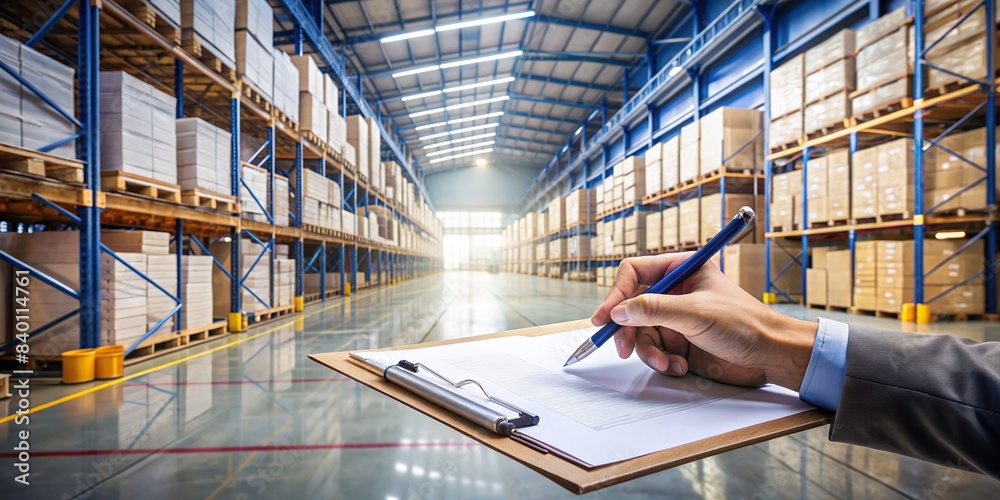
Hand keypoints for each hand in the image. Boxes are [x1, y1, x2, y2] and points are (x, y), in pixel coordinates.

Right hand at [590, 252, 818, 390]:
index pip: (634, 273)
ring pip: (640, 332)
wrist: (771, 356)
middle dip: (628, 329)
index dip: (616, 294)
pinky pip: (654, 350)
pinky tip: (680, 366)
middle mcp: (674, 291)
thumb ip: (654, 309)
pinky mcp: (679, 342)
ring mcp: (675, 318)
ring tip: (666, 362)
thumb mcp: (696, 312)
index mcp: (681, 269)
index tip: (605, 317)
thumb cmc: (746, 324)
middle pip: (631, 306)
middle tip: (623, 348)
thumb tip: (618, 311)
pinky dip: (662, 361)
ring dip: (648, 351)